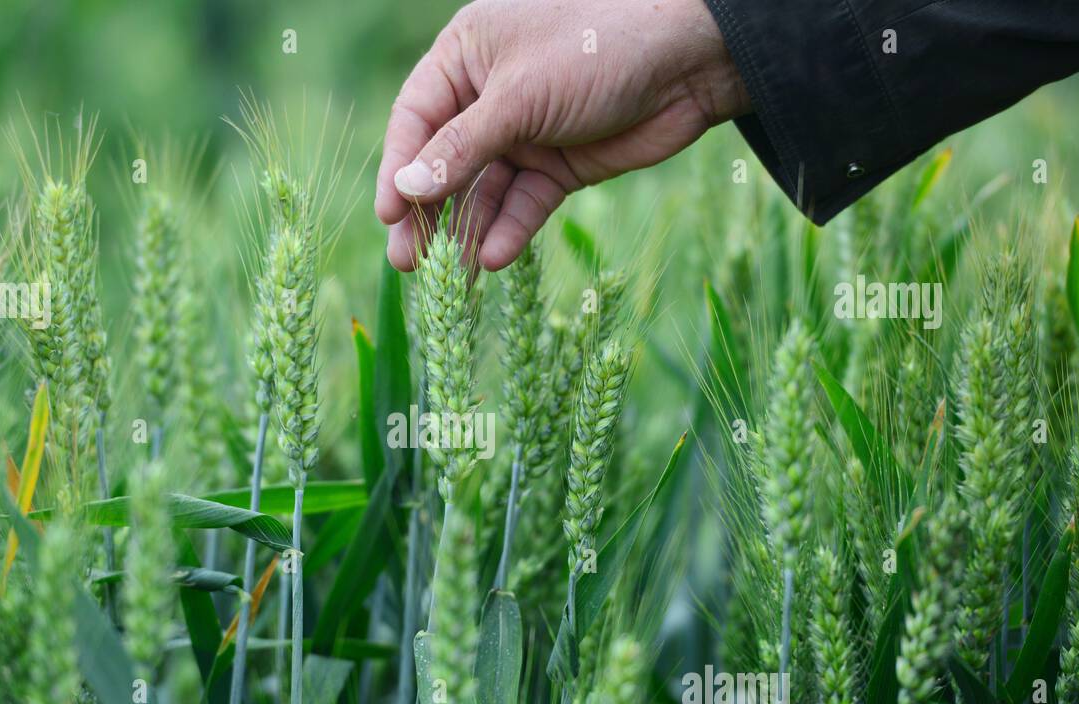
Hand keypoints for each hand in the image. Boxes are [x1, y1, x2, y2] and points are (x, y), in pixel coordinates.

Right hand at [375, 0, 749, 270]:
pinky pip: (523, 204)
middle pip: (443, 163)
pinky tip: (494, 258)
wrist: (689, 62)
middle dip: (426, 213)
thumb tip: (405, 188)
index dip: (399, 168)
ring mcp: (525, 133)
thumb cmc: (596, 49)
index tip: (389, 214)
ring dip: (465, 233)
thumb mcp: (519, 98)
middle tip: (406, 262)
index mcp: (466, 57)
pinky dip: (509, 230)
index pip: (416, 119)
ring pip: (482, 191)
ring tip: (448, 279)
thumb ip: (461, 148)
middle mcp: (488, 95)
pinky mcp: (558, 166)